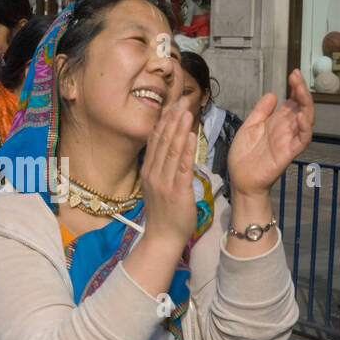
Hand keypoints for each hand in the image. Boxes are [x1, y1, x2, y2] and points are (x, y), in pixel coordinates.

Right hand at [138, 103, 196, 248]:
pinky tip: (191, 137)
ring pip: (172, 151)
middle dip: (172, 119)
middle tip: (181, 101)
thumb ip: (160, 168)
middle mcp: (153, 174)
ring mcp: (164, 182)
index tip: (173, 105)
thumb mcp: (156, 187)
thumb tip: (168, 149)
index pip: (155, 141)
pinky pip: (183, 167)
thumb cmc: (163, 214)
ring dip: (180, 130)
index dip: (164, 121)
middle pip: (163, 141)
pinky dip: (187, 150)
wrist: (162, 238)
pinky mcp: (177, 191)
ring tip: (186, 112)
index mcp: (149, 171)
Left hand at [227, 69, 313, 194]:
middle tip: (296, 76)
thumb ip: (261, 111)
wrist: (240, 179)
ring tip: (300, 90)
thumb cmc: (244, 156)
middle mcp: (286, 129)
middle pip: (301, 107)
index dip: (295, 87)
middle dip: (301, 90)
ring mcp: (289, 140)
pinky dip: (305, 128)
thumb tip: (273, 94)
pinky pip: (303, 139)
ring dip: (306, 104)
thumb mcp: (250, 127)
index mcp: (277, 122)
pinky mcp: (289, 153)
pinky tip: (301, 116)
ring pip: (306, 120)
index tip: (293, 74)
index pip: (292, 101)